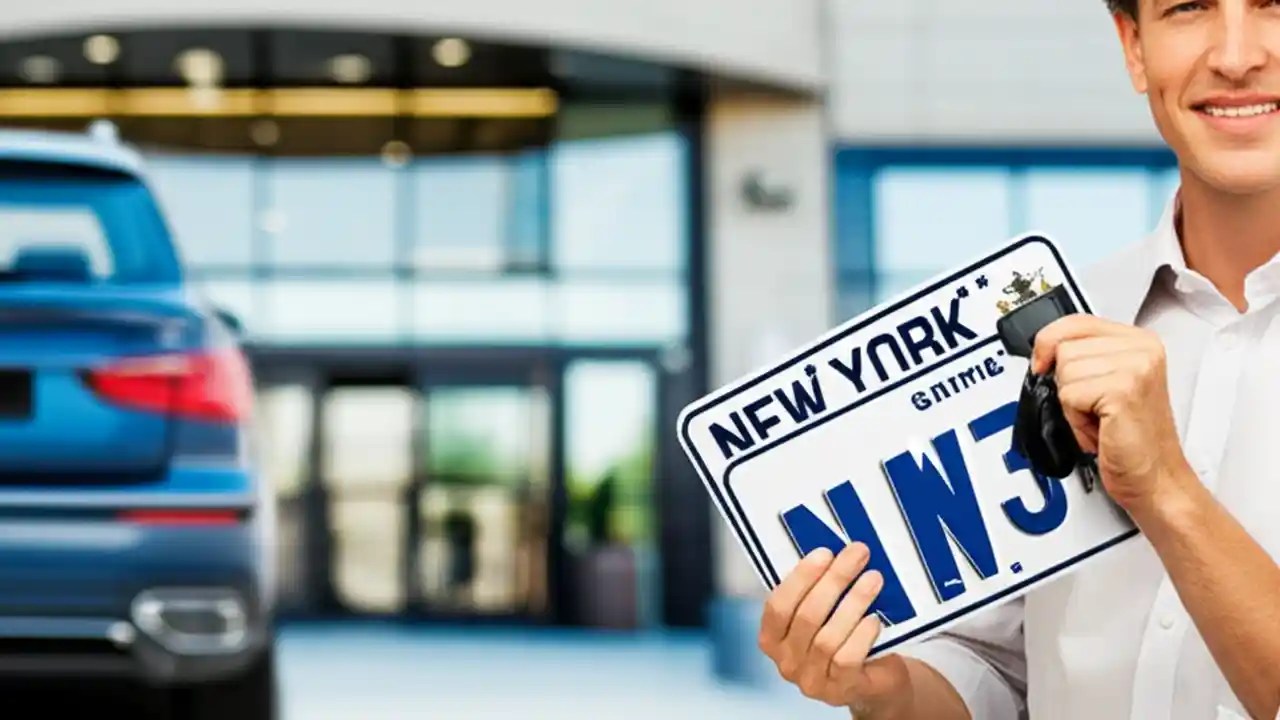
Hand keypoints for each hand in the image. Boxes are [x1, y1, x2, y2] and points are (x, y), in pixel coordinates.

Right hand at [758, 543, 913, 717]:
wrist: (874, 679)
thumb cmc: (843, 637)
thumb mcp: (821, 615)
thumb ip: (816, 590)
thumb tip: (834, 554)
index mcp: (772, 639)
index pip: (777, 606)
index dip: (800, 578)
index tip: (825, 553)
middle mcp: (786, 662)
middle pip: (807, 617)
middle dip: (834, 580)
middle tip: (857, 555)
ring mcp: (812, 680)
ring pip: (827, 638)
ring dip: (852, 603)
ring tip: (874, 579)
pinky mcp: (840, 690)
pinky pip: (846, 659)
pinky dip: (860, 635)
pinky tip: (874, 618)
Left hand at [1031, 314, 1191, 512]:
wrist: (1154, 477)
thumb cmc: (1130, 439)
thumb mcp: (1107, 385)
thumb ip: (1084, 358)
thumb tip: (1044, 351)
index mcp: (1140, 341)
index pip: (1075, 321)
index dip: (1049, 343)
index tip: (1043, 364)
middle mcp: (1142, 349)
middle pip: (1064, 347)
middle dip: (1067, 384)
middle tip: (1094, 408)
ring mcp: (1136, 367)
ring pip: (1063, 371)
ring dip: (1071, 405)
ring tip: (1099, 419)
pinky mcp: (1124, 389)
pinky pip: (1068, 395)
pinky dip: (1075, 419)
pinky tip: (1100, 429)